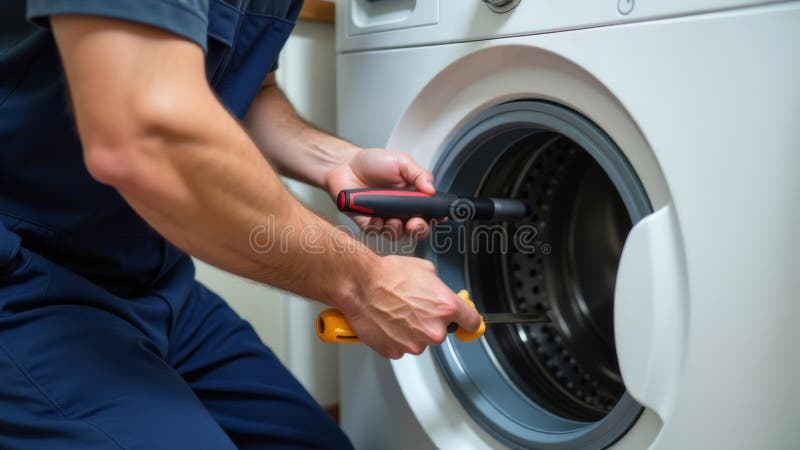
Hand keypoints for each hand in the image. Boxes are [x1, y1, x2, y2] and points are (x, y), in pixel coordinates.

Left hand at [325, 148, 435, 238]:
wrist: (344, 164)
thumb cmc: (372, 162)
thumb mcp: (401, 162)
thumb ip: (419, 174)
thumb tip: (432, 189)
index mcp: (413, 197)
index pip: (430, 212)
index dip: (436, 218)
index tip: (438, 217)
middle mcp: (401, 211)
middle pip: (417, 230)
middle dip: (419, 230)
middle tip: (415, 223)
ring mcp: (385, 219)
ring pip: (397, 235)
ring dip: (397, 230)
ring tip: (393, 220)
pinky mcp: (368, 224)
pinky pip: (376, 233)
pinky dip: (377, 228)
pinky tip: (375, 218)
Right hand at [340, 255, 482, 358]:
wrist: (360, 285)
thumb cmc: (388, 275)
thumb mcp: (425, 270)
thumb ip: (439, 289)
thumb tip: (440, 294)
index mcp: (446, 307)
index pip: (472, 322)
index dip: (467, 321)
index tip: (465, 322)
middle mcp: (434, 330)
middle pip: (441, 332)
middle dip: (430, 323)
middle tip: (413, 308)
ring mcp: (415, 344)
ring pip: (420, 341)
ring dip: (412, 332)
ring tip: (395, 313)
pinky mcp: (396, 351)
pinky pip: (401, 347)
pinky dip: (395, 338)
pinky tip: (386, 322)